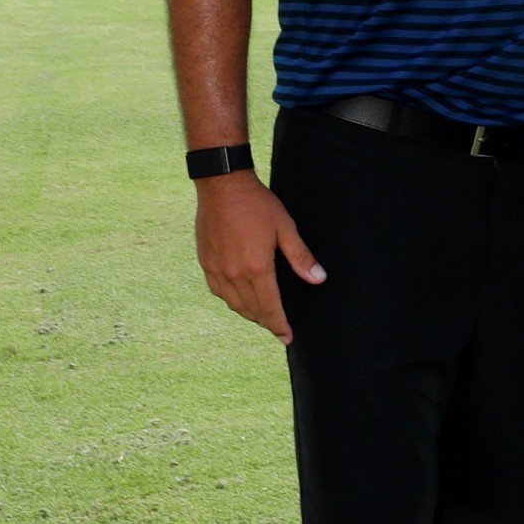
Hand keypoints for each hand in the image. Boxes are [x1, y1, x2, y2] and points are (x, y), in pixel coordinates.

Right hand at [194, 170, 323, 341]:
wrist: (222, 186)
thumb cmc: (257, 204)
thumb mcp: (285, 227)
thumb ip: (300, 256)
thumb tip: (318, 279)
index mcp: (256, 268)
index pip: (271, 308)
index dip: (280, 325)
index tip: (288, 337)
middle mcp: (234, 274)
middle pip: (252, 310)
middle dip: (267, 322)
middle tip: (278, 329)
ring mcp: (217, 270)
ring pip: (234, 304)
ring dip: (249, 314)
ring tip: (263, 317)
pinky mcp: (206, 263)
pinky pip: (219, 292)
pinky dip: (232, 300)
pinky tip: (240, 298)